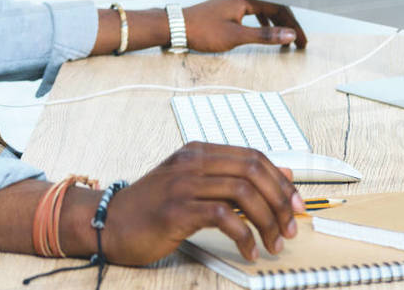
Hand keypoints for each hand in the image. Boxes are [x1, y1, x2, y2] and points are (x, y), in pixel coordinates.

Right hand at [100, 142, 305, 263]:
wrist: (107, 223)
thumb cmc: (150, 208)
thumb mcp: (192, 184)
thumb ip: (231, 178)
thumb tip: (281, 175)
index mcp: (198, 152)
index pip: (253, 156)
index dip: (281, 181)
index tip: (296, 205)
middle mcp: (192, 162)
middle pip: (253, 170)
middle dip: (280, 201)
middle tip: (290, 228)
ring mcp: (183, 184)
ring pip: (244, 192)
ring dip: (267, 221)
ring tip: (273, 244)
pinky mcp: (176, 210)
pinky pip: (224, 216)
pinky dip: (244, 236)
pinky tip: (248, 251)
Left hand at [184, 0, 306, 52]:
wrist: (177, 26)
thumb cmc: (202, 30)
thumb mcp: (236, 36)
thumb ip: (264, 36)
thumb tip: (289, 34)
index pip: (279, 8)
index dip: (294, 26)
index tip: (302, 41)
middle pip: (274, 6)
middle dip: (289, 24)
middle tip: (299, 42)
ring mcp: (236, 0)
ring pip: (265, 9)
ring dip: (277, 24)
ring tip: (286, 39)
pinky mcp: (230, 7)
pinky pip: (255, 11)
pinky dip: (264, 23)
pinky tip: (266, 32)